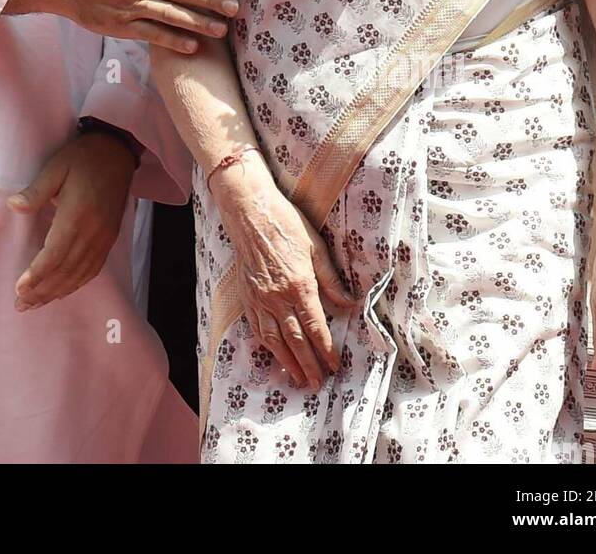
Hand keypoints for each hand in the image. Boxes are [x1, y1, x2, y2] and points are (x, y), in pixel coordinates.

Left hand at [8, 132, 136, 309]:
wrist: (117, 153)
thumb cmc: (83, 158)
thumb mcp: (56, 167)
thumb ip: (36, 190)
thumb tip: (13, 206)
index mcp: (77, 215)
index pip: (55, 254)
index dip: (37, 274)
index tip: (20, 289)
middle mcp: (92, 232)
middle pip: (66, 270)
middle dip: (42, 290)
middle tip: (21, 305)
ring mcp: (103, 238)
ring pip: (79, 274)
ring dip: (56, 292)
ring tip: (35, 304)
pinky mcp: (109, 238)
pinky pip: (93, 269)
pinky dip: (76, 284)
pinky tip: (62, 290)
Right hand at [214, 154, 357, 388]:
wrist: (250, 213)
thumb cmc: (286, 225)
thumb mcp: (316, 247)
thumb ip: (331, 279)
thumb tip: (348, 304)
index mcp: (299, 285)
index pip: (315, 326)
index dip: (325, 349)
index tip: (334, 365)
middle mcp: (278, 297)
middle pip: (295, 339)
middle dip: (308, 364)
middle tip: (318, 383)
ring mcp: (260, 298)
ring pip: (274, 339)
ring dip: (287, 362)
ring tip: (298, 379)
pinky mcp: (247, 296)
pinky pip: (257, 328)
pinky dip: (267, 346)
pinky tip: (274, 354)